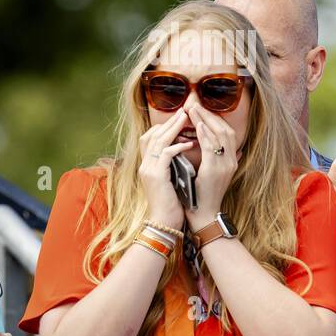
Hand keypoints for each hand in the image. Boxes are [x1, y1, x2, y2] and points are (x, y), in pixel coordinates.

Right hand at [137, 107, 195, 228]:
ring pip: (158, 141)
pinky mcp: (156, 176)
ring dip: (173, 128)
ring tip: (187, 119)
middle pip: (152, 135)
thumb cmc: (172, 204)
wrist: (164, 223)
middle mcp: (145, 165)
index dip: (163, 127)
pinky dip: (177, 147)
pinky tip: (190, 143)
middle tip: (185, 112)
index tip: (180, 120)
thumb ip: (175, 166)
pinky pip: (165, 155)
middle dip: (169, 122)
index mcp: (148, 166)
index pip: (150, 138)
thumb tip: (187, 152)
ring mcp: (148, 170)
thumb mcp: (172, 180)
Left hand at [185, 102, 239, 228]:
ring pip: (220, 136)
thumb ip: (222, 160)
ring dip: (206, 121)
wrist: (204, 213)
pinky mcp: (215, 170)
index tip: (200, 109)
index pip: (227, 132)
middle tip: (194, 104)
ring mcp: (225, 165)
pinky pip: (212, 148)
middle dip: (210, 115)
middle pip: (226, 130)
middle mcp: (231, 161)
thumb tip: (234, 150)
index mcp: (231, 160)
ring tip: (193, 110)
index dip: (214, 119)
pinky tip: (198, 126)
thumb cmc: (203, 194)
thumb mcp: (215, 174)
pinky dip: (206, 135)